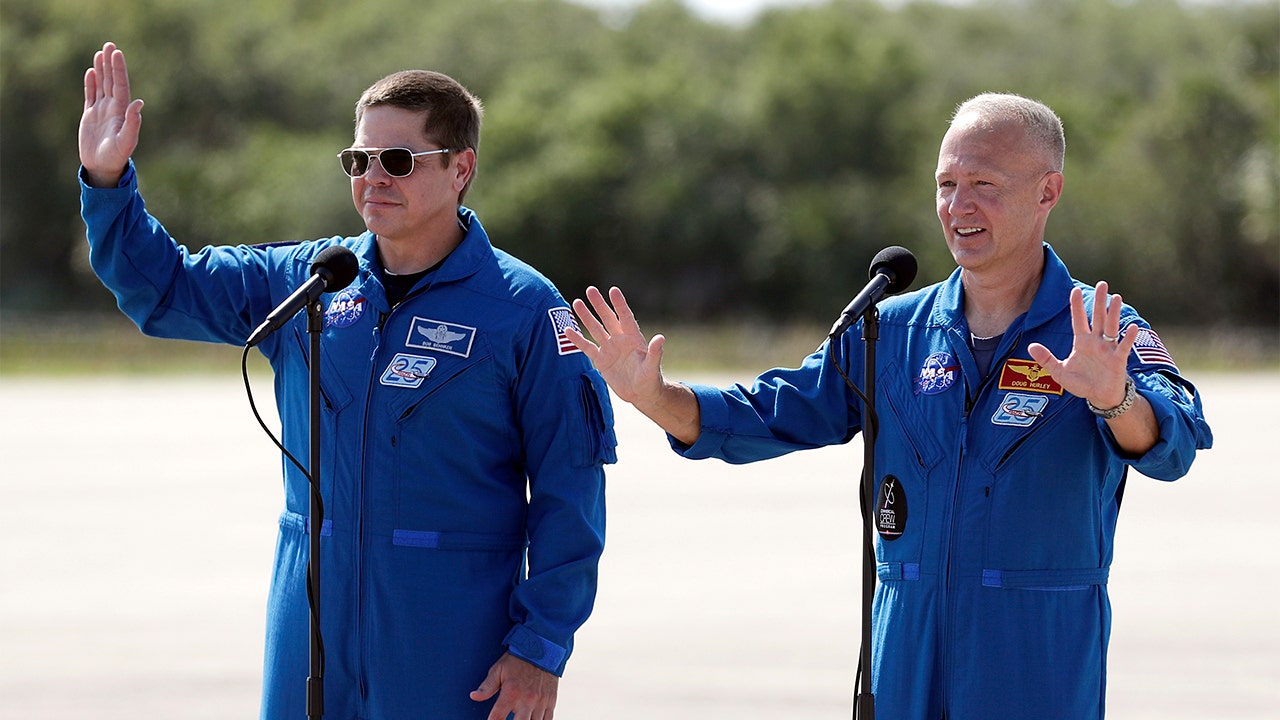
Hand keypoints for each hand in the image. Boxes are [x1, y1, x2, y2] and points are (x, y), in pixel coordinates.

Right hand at [79, 41, 143, 187]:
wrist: (103, 168)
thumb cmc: (116, 157)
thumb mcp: (126, 141)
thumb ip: (133, 123)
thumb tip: (139, 103)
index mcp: (121, 111)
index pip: (120, 85)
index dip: (118, 69)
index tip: (116, 53)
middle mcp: (113, 108)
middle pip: (112, 81)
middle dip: (111, 63)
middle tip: (109, 45)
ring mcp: (101, 111)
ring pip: (102, 85)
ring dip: (101, 69)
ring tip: (100, 53)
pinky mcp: (90, 116)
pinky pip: (91, 96)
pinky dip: (91, 83)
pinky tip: (91, 72)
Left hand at [469, 652, 558, 719]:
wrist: (543, 648)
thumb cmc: (519, 659)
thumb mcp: (499, 670)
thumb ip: (487, 686)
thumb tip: (474, 696)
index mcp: (511, 692)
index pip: (497, 717)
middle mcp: (527, 699)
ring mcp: (540, 701)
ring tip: (519, 719)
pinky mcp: (551, 701)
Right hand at [566, 286, 665, 405]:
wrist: (640, 394)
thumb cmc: (650, 379)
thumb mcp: (653, 366)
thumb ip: (655, 352)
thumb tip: (660, 338)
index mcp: (633, 337)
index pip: (625, 317)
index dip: (619, 304)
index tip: (613, 290)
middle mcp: (620, 339)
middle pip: (608, 318)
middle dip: (599, 304)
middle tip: (590, 290)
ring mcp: (609, 348)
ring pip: (595, 329)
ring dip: (586, 317)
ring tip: (577, 302)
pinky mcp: (601, 360)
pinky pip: (587, 347)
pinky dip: (578, 339)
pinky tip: (568, 330)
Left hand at [1027, 281, 1135, 409]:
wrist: (1098, 397)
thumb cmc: (1081, 383)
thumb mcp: (1059, 372)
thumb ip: (1046, 359)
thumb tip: (1030, 346)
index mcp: (1082, 342)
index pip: (1078, 320)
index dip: (1076, 306)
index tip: (1075, 290)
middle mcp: (1096, 342)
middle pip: (1097, 318)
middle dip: (1099, 301)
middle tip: (1102, 283)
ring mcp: (1108, 349)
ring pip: (1111, 327)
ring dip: (1113, 313)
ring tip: (1116, 297)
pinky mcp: (1118, 360)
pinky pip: (1123, 347)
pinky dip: (1127, 338)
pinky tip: (1131, 327)